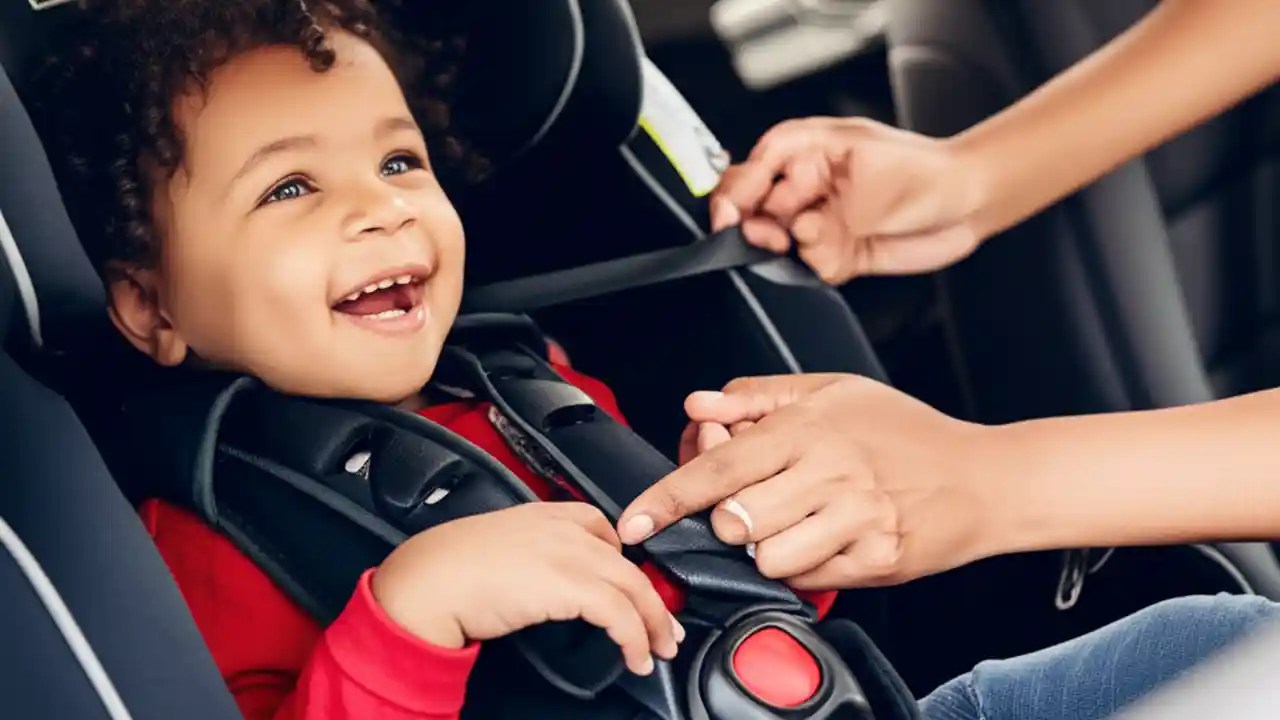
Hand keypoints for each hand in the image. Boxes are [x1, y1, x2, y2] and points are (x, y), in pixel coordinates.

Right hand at [372, 503, 683, 675]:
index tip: (629, 587)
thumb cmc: (445, 571)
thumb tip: (536, 588)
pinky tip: (635, 657)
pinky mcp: (569, 584)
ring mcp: (569, 553)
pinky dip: (634, 637)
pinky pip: (618, 612)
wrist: (428, 581)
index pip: (601, 525)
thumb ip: (524, 558)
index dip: (622, 558)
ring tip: (658, 650)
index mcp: (543, 514)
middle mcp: (563, 528)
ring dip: (652, 624)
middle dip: (653, 601)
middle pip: (628, 563)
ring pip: (632, 587)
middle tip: (666, 629)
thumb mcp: (493, 550)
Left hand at [621, 375, 1004, 588]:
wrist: (983, 477)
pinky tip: (828, 538)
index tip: (633, 522)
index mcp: (809, 428)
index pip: (718, 467)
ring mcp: (854, 519)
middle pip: (735, 519)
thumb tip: (698, 405)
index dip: (666, 498)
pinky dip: (803, 566)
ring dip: (768, 547)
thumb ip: (757, 397)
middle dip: (730, 521)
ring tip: (800, 522)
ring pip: (767, 556)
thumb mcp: (832, 393)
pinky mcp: (875, 560)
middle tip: (758, 504)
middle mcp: (830, 472)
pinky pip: (807, 579)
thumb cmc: (904, 432)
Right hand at [710, 117, 987, 283]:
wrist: (968, 202)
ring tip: (826, 238)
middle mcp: (803, 188)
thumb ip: (820, 190)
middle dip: (756, 227)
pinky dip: (823, 266)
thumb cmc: (924, 167)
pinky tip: (847, 253)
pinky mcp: (833, 253)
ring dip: (795, 249)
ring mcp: (817, 221)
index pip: (748, 173)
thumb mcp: (866, 158)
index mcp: (803, 152)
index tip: (734, 219)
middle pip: (749, 212)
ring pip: (775, 245)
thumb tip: (792, 221)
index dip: (736, 196)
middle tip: (777, 237)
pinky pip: (809, 268)